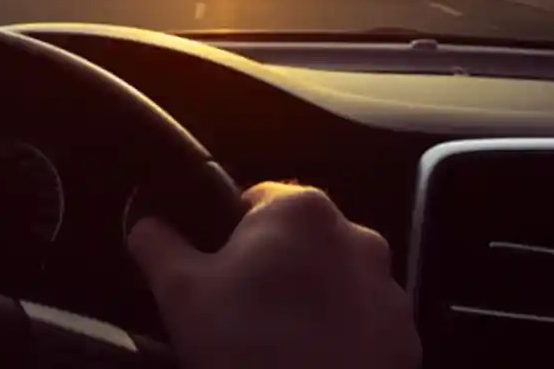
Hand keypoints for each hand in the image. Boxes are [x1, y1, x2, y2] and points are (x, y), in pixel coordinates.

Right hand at [128, 182, 418, 368]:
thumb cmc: (243, 342)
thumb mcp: (179, 290)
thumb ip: (157, 243)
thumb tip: (146, 220)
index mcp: (302, 210)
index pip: (254, 200)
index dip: (226, 236)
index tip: (216, 276)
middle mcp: (358, 236)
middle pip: (298, 241)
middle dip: (273, 268)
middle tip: (242, 314)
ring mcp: (390, 291)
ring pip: (334, 282)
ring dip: (311, 301)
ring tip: (279, 345)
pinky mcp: (407, 339)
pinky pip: (364, 325)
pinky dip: (342, 337)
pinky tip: (312, 362)